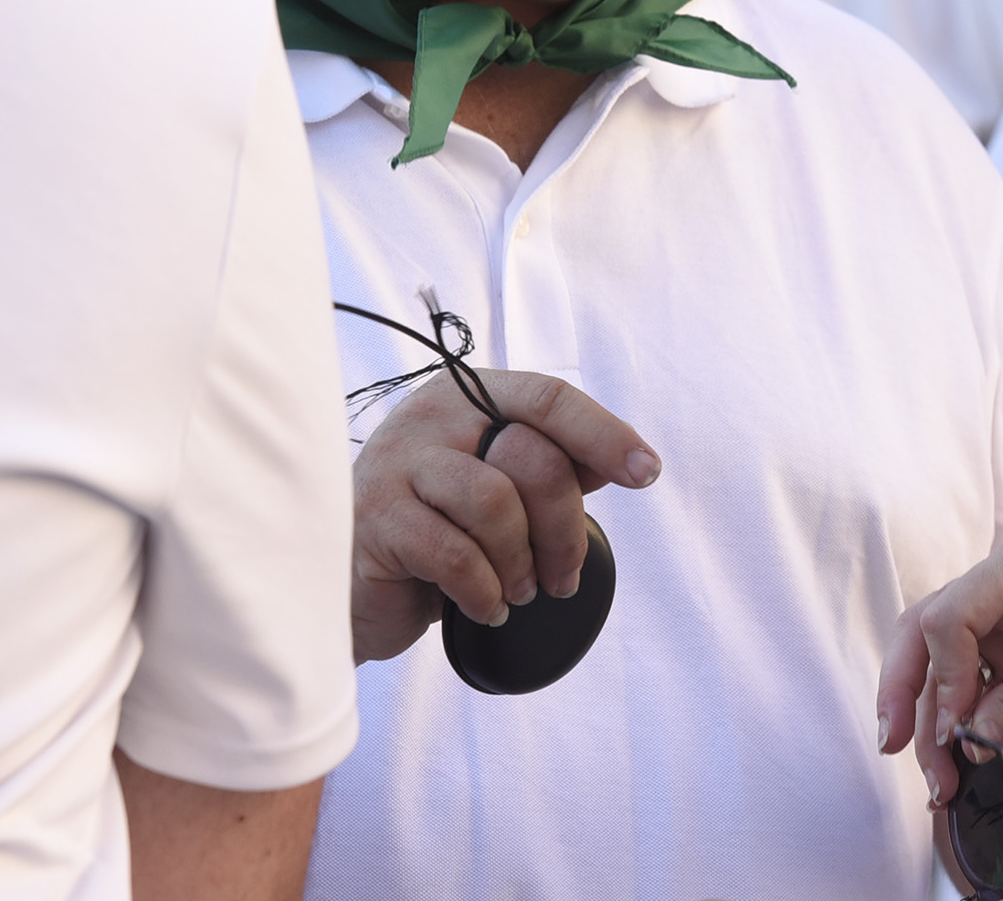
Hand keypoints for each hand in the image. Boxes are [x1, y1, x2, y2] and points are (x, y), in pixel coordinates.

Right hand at [349, 367, 659, 663]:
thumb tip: (621, 464)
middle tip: (562, 578)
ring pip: (496, 503)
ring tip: (517, 592)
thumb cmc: (438, 529)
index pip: (549, 397)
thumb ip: (550, 466)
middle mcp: (431, 417)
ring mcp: (397, 463)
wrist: (356, 585)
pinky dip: (485, 593)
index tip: (646, 473)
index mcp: (468, 396)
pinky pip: (455, 556)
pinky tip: (485, 607)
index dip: (604, 434)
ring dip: (521, 564)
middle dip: (564, 528)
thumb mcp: (497, 487)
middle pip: (533, 457)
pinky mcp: (376, 519)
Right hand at [876, 531, 1002, 806]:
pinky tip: (946, 765)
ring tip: (939, 786)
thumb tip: (971, 745)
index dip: (947, 677)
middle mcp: (987, 586)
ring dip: (930, 730)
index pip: (948, 617)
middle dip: (902, 697)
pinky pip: (955, 681)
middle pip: (919, 634)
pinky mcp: (990, 646)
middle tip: (892, 747)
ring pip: (932, 667)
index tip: (958, 731)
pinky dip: (949, 723)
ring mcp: (985, 614)